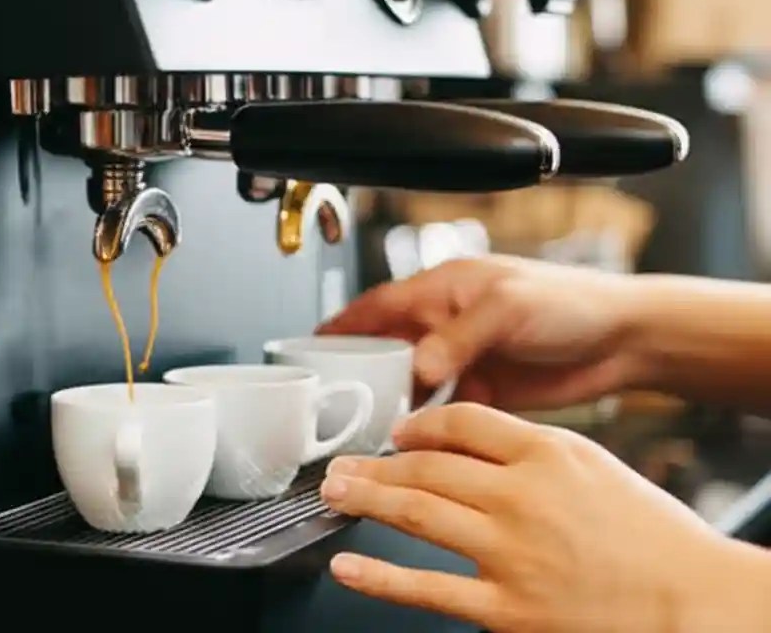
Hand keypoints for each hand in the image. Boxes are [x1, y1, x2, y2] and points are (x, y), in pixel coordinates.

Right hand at [317, 255, 641, 410]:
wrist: (625, 339)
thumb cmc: (573, 302)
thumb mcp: (508, 308)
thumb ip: (459, 337)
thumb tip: (418, 367)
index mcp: (445, 289)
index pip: (378, 306)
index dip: (341, 324)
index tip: (310, 344)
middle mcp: (448, 322)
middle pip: (387, 347)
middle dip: (357, 369)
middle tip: (330, 398)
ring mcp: (466, 357)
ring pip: (411, 382)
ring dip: (391, 401)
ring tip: (364, 425)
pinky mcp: (486, 389)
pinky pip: (443, 409)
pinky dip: (426, 425)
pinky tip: (414, 442)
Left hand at [319, 403, 770, 632]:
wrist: (696, 603)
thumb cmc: (652, 538)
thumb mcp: (594, 467)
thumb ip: (530, 449)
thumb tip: (465, 440)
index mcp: (548, 454)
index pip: (462, 423)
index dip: (419, 425)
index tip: (398, 433)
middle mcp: (523, 498)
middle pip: (428, 466)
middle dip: (376, 463)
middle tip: (343, 463)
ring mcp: (511, 553)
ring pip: (417, 514)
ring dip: (366, 499)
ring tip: (334, 492)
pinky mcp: (508, 608)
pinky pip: (427, 587)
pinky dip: (379, 576)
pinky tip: (347, 565)